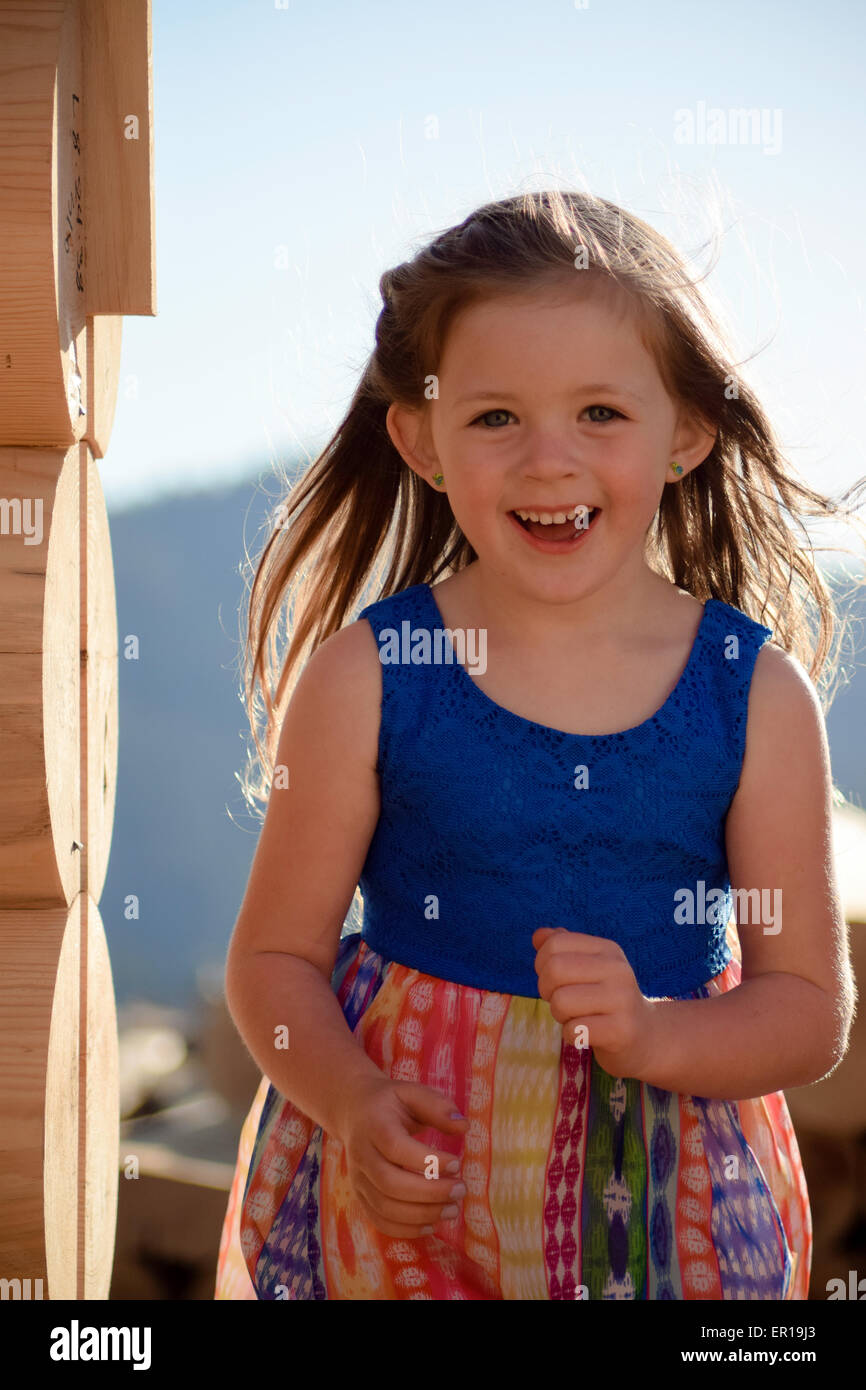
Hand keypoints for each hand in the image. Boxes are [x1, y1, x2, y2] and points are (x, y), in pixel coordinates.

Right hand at [335, 1074, 470, 1238]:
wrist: (354, 1111)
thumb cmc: (390, 1102)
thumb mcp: (412, 1092)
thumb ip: (437, 1106)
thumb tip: (464, 1125)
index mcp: (374, 1125)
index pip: (397, 1148)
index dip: (428, 1161)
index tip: (457, 1164)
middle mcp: (361, 1155)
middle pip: (390, 1183)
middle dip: (429, 1193)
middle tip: (461, 1190)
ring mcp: (358, 1179)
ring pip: (385, 1207)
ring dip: (422, 1214)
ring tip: (453, 1209)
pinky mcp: (360, 1196)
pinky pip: (379, 1220)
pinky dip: (406, 1229)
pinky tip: (431, 1224)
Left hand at [532, 927, 658, 1079]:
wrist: (645, 1035)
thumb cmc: (605, 999)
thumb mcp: (588, 968)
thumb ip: (563, 948)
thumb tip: (538, 936)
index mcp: (608, 950)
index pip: (556, 943)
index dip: (542, 963)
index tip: (556, 979)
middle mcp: (618, 970)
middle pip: (555, 969)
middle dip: (547, 990)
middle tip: (563, 1001)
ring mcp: (622, 1000)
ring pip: (560, 1001)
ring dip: (560, 1015)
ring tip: (578, 1017)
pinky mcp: (621, 1031)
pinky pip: (573, 1030)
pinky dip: (571, 1035)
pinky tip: (587, 1034)